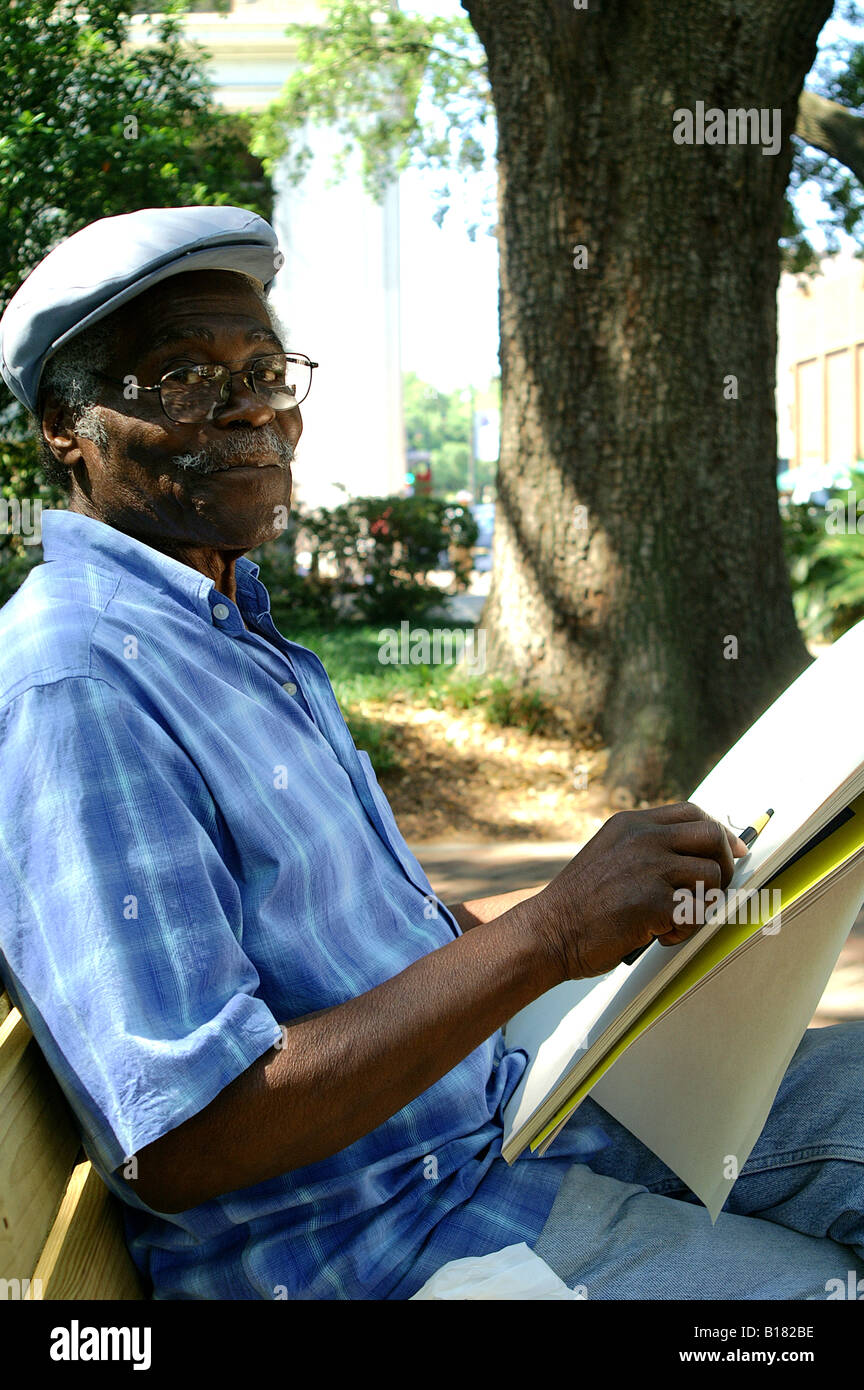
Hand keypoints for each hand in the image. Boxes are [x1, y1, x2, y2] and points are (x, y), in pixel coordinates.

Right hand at [529, 802, 747, 979]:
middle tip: (710, 892)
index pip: (691, 812)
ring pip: (711, 876)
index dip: (720, 832)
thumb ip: (646, 848)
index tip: (733, 851)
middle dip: (724, 866)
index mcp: (630, 824)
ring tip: (670, 921)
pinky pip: (698, 912)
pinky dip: (684, 931)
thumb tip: (700, 854)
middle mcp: (641, 838)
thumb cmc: (579, 904)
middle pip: (712, 836)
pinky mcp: (654, 900)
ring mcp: (648, 867)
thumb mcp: (609, 855)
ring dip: (701, 905)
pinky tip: (656, 935)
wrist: (547, 931)